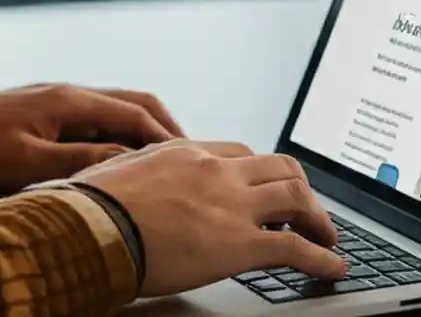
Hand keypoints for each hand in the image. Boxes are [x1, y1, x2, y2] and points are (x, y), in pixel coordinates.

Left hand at [0, 84, 184, 191]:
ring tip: (162, 157)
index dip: (165, 135)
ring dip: (144, 128)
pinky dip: (121, 131)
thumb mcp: (30, 164)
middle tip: (188, 153)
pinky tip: (123, 154)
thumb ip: (82, 161)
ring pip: (118, 106)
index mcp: (72, 101)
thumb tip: (128, 161)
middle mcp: (72, 92)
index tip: (189, 156)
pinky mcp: (51, 108)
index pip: (135, 113)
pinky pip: (99, 115)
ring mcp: (61, 98)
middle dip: (165, 125)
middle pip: (135, 101)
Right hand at [73, 139, 347, 296]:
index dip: (261, 173)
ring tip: (328, 237)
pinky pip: (295, 247)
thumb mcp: (113, 172)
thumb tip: (121, 182)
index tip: (268, 188)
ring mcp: (231, 204)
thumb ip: (135, 173)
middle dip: (301, 189)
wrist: (88, 229)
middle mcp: (216, 170)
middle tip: (308, 211)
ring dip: (319, 218)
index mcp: (185, 152)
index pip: (240, 154)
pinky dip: (323, 258)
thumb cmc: (87, 208)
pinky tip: (334, 269)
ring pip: (296, 197)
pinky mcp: (240, 243)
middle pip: (279, 167)